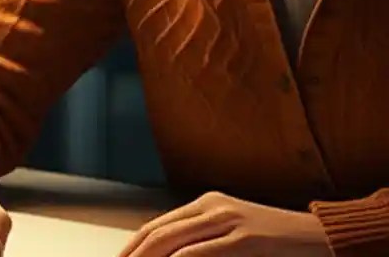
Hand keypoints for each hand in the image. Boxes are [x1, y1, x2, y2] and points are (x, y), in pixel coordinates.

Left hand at [119, 191, 332, 256]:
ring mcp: (229, 220)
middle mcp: (212, 207)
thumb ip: (202, 242)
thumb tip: (168, 255)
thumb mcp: (231, 236)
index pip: (156, 225)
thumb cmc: (275, 243)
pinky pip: (204, 252)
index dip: (133, 246)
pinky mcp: (248, 238)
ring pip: (174, 240)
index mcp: (205, 204)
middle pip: (159, 232)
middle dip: (134, 254)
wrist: (321, 237)